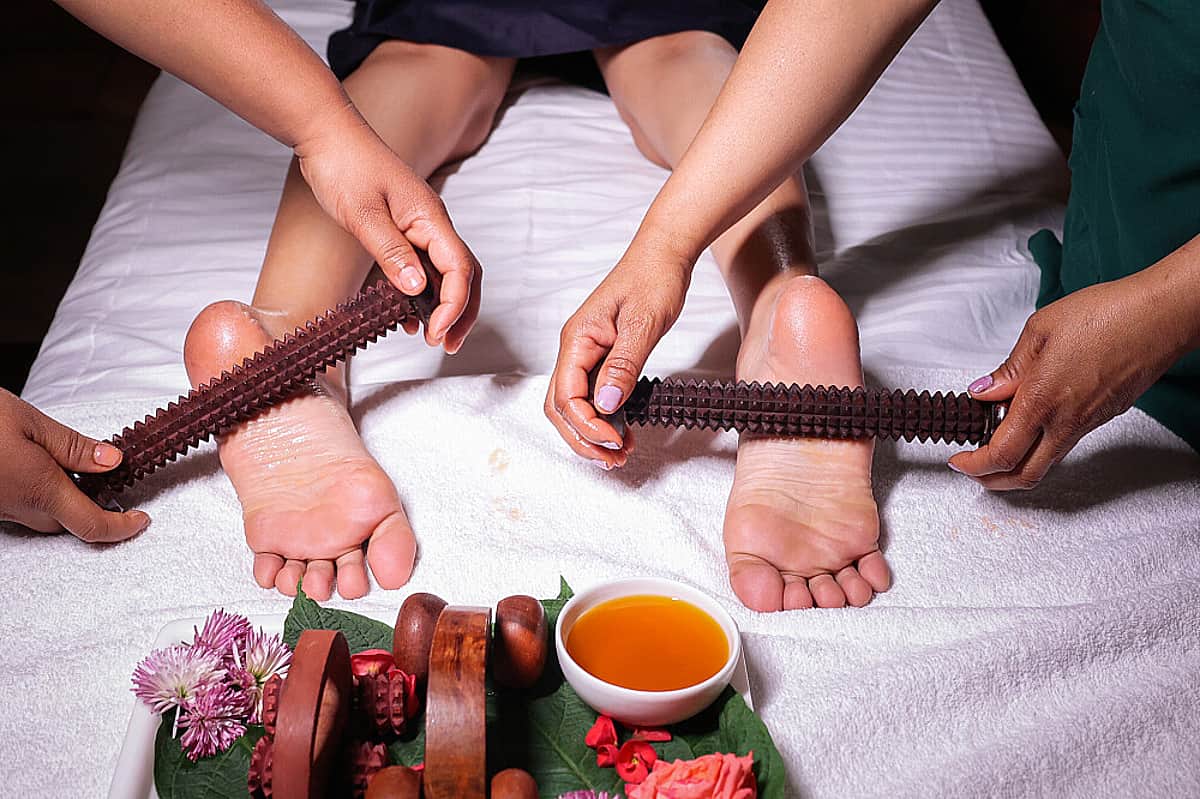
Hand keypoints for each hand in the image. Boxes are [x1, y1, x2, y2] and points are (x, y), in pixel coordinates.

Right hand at [0, 390, 149, 541]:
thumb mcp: (30, 421)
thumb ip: (74, 447)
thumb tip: (113, 462)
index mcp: (39, 489)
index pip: (93, 525)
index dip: (123, 528)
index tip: (141, 521)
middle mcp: (16, 508)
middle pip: (68, 523)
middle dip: (93, 508)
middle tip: (109, 483)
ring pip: (40, 516)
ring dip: (60, 500)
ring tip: (70, 469)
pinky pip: (17, 508)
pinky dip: (35, 494)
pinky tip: (34, 467)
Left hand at [294, 105, 481, 352]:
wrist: (326, 133)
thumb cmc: (344, 164)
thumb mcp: (364, 214)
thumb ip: (392, 253)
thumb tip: (418, 290)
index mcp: (431, 219)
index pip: (460, 271)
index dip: (453, 307)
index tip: (435, 334)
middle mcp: (433, 224)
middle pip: (465, 275)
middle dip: (461, 314)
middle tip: (446, 345)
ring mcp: (420, 227)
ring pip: (446, 274)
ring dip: (445, 308)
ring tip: (431, 338)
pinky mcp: (403, 230)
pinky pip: (423, 268)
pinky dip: (422, 295)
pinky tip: (407, 315)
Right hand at [545, 245, 692, 467]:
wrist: (665, 255)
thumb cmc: (654, 279)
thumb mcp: (644, 323)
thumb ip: (624, 365)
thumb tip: (606, 405)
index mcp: (577, 339)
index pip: (566, 396)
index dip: (587, 426)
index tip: (616, 442)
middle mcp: (575, 349)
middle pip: (561, 408)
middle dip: (583, 438)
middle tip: (613, 460)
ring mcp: (587, 354)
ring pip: (575, 405)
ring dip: (592, 433)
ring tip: (620, 453)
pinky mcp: (603, 357)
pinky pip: (594, 395)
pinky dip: (605, 419)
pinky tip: (625, 430)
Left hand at [948, 275, 1192, 488]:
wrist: (1161, 317)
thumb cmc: (1108, 314)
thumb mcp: (1040, 331)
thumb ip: (1009, 369)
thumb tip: (984, 392)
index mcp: (1042, 400)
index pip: (1001, 454)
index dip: (974, 466)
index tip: (959, 461)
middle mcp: (1066, 421)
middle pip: (1024, 475)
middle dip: (992, 481)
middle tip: (974, 470)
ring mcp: (1088, 423)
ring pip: (1046, 462)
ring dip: (1016, 464)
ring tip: (997, 444)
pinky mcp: (1103, 417)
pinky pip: (1065, 443)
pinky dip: (1040, 445)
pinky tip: (1030, 423)